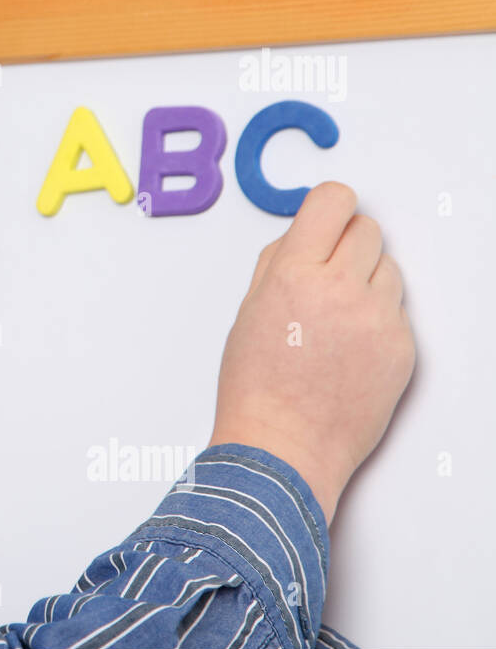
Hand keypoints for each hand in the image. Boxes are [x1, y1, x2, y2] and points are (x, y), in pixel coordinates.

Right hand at [209, 181, 415, 525]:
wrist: (285, 447)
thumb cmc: (257, 387)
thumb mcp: (247, 311)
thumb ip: (276, 264)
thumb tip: (303, 235)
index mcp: (292, 274)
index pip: (333, 201)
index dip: (329, 208)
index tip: (326, 222)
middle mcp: (339, 289)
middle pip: (367, 230)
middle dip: (347, 246)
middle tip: (327, 277)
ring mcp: (377, 318)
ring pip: (388, 268)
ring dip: (367, 281)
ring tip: (337, 319)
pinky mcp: (402, 347)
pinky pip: (397, 310)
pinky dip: (377, 320)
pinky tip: (350, 348)